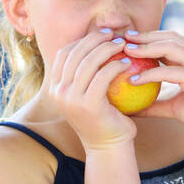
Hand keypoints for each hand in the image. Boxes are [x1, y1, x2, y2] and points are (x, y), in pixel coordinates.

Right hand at [46, 30, 142, 149]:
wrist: (108, 148)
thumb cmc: (104, 120)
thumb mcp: (88, 96)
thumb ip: (86, 75)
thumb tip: (96, 46)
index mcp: (56, 88)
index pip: (65, 54)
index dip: (82, 40)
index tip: (102, 35)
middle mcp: (59, 92)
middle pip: (75, 54)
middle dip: (96, 40)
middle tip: (115, 36)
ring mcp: (71, 99)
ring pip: (88, 63)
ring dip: (107, 49)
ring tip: (123, 46)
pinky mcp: (88, 105)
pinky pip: (102, 77)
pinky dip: (116, 66)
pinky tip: (127, 63)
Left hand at [115, 30, 183, 145]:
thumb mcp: (172, 107)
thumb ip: (154, 103)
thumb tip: (131, 108)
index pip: (171, 40)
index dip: (150, 37)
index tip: (129, 39)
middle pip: (170, 37)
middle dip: (146, 36)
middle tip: (124, 38)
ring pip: (171, 47)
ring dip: (147, 48)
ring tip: (126, 52)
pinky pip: (170, 72)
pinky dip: (151, 73)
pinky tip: (134, 79)